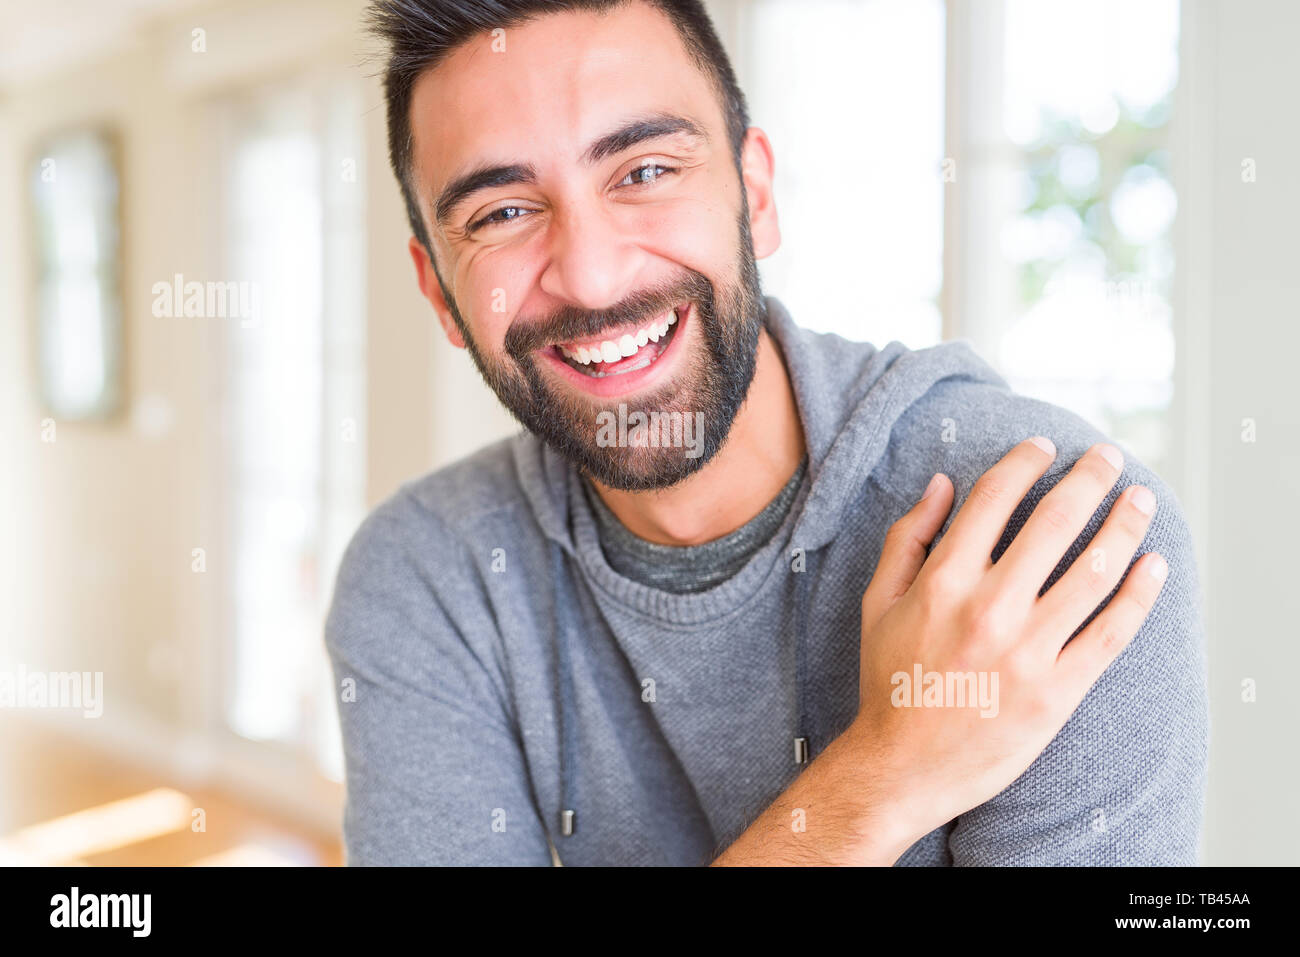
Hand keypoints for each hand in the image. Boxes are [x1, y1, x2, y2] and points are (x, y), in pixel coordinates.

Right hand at [850, 437, 1167, 858]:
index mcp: (943, 581)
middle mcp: (990, 607)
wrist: (902, 767)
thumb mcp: (879, 602)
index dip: (1024, 462)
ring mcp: (1028, 650)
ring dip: (1124, 525)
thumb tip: (942, 483)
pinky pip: (1111, 632)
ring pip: (1094, 570)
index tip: (1044, 446)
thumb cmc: (889, 681)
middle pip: (1055, 522)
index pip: (993, 499)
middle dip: (1089, 478)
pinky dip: (1139, 594)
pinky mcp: (1058, 690)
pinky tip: (1153, 565)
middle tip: (1108, 456)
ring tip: (1141, 499)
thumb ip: (908, 538)